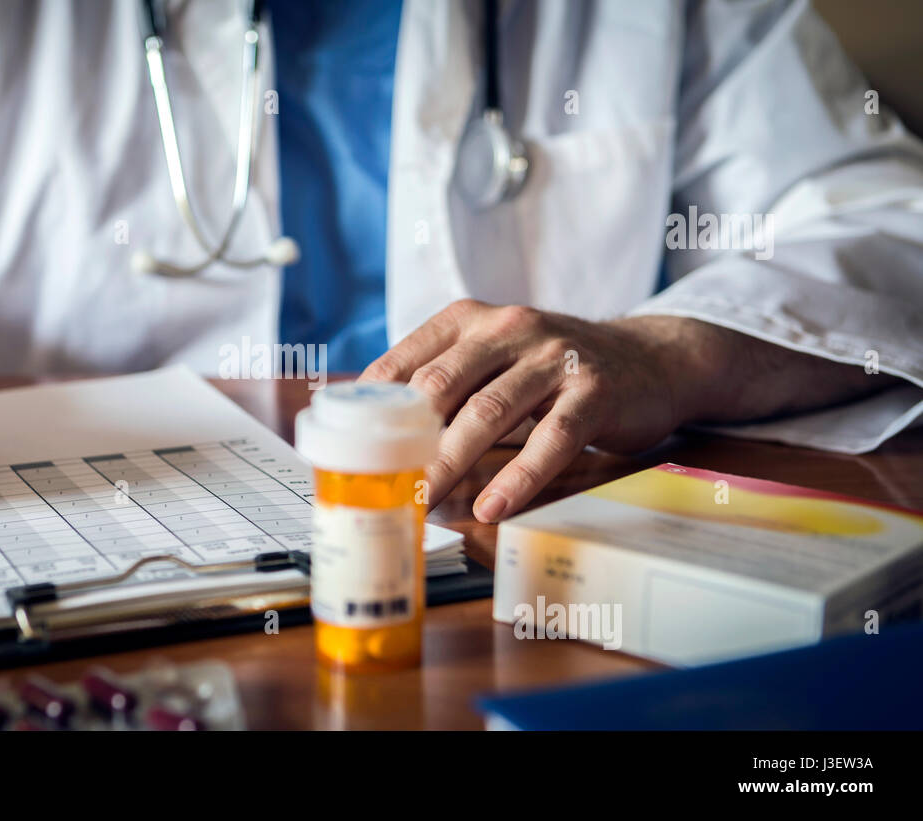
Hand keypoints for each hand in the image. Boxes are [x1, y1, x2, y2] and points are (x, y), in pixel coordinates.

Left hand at [360, 301, 706, 521]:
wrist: (650, 357)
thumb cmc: (552, 368)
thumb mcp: (493, 356)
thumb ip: (443, 381)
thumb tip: (376, 432)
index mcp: (468, 319)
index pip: (405, 361)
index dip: (371, 408)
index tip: (347, 449)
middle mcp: (508, 328)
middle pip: (440, 387)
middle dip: (405, 441)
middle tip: (381, 486)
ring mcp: (553, 357)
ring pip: (488, 412)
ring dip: (451, 463)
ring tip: (426, 501)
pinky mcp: (594, 391)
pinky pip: (550, 438)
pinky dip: (519, 477)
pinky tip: (493, 506)